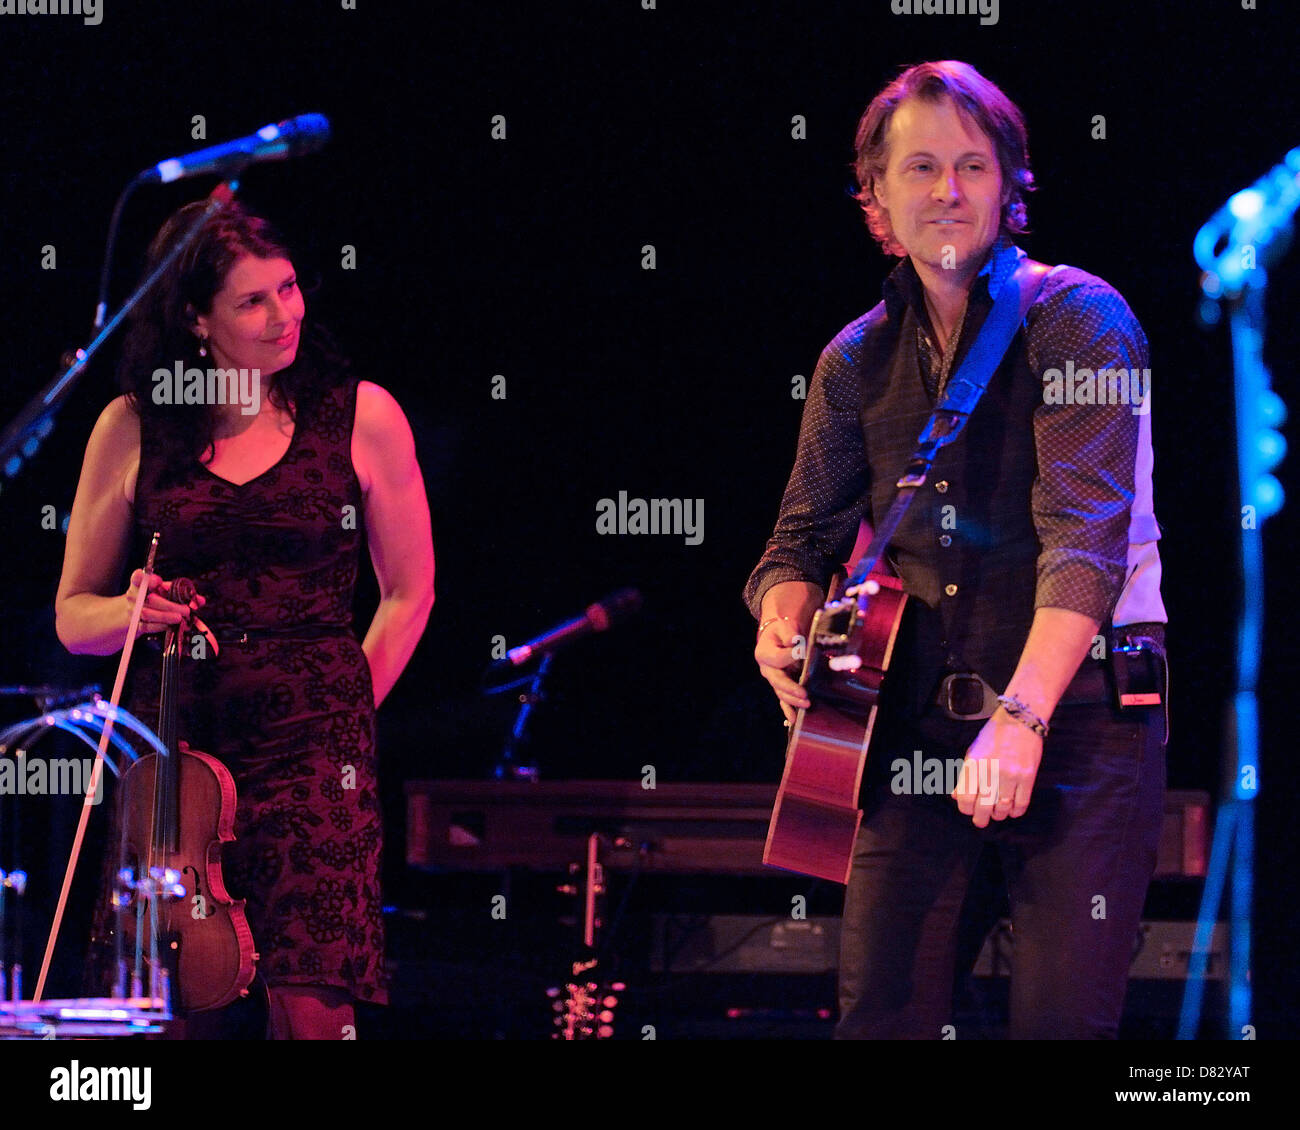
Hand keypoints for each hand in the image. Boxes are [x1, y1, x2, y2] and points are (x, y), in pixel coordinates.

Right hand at [125, 569, 206, 637]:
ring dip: (166, 616)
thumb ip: (183, 593)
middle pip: (149, 599)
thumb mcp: (166, 592)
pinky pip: (147, 626)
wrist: (135, 614)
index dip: (146, 579)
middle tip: (186, 610)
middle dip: (169, 605)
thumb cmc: (154, 598)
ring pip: (147, 614)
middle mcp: (134, 596)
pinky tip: (172, 626)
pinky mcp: (135, 625)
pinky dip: (161, 626)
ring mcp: (133, 611)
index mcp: (141, 584)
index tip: (157, 581)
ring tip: (180, 618)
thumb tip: (200, 600)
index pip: (138, 578)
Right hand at [754, 618, 809, 724]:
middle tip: (804, 694)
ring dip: (793, 701)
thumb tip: (794, 642)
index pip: (778, 657)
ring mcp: (773, 680)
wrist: (778, 638)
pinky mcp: (780, 687)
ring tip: (807, 704)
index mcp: (764, 653)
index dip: (791, 656)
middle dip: (791, 688)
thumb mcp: (784, 627)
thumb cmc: (782, 632)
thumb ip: (789, 633)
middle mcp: (766, 669)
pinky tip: (794, 719)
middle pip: (777, 681)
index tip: (803, 652)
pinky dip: (788, 710)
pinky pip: (783, 700)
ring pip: (781, 693)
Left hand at [950, 710, 1042, 827]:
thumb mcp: (973, 752)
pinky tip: (1013, 810)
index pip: (965, 798)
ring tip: (998, 813)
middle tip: (981, 821)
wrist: (1019, 720)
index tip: (969, 810)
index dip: (966, 809)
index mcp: (973, 764)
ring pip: (1003, 808)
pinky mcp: (1027, 777)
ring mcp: (1010, 775)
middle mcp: (990, 771)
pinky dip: (1016, 811)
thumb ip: (964, 776)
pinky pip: (1021, 803)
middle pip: (983, 807)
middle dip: (981, 819)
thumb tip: (956, 797)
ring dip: (999, 815)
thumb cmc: (993, 736)